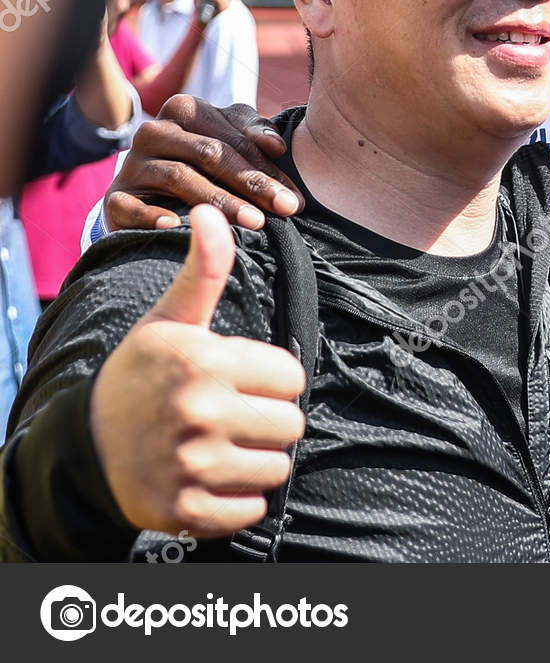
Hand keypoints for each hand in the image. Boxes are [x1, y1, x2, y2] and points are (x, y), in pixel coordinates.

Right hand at [89, 205, 307, 537]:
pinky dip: (237, 500)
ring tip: (220, 447)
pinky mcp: (187, 510)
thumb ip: (203, 271)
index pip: (292, 377)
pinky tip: (209, 479)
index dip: (270, 380)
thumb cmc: (140, 377)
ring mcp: (192, 465)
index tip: (238, 381)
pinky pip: (252, 508)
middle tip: (229, 417)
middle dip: (266, 421)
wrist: (83, 448)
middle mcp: (199, 412)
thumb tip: (213, 214)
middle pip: (291, 424)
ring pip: (277, 467)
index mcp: (204, 362)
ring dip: (256, 461)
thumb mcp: (169, 322)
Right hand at [105, 95, 300, 231]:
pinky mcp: (116, 197)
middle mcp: (154, 131)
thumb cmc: (202, 163)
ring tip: (254, 222)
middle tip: (285, 209)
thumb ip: (254, 134)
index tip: (295, 197)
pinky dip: (152, 216)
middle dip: (252, 183)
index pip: (232, 138)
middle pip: (210, 154)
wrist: (147, 192)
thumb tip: (276, 146)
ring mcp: (132, 164)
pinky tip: (175, 225)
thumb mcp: (229, 139)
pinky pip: (130, 206)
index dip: (267, 167)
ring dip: (220, 201)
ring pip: (179, 177)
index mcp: (184, 109)